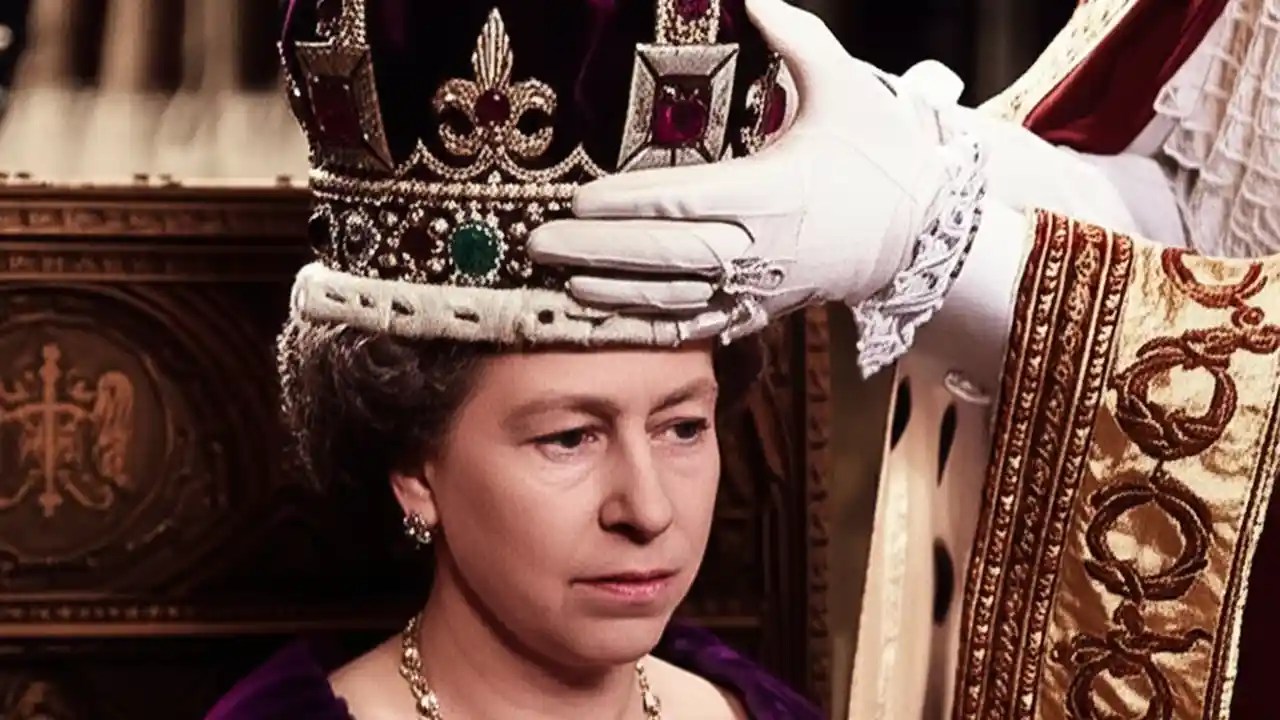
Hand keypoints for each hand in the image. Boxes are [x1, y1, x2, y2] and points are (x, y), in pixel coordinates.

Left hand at [528, 0, 964, 341]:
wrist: (918, 230)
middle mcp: (762, 245)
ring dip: (614, 295)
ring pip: (675, 299)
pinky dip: (651, 329)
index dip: (628, 204)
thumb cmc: (876, 154)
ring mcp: (760, 286)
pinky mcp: (761, 310)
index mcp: (774, 189)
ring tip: (560, 284)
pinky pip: (699, 327)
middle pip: (666, 255)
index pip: (684, 199)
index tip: (578, 199)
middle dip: (598, 252)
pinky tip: (608, 322)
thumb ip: (794, 39)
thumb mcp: (842, 86)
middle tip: (540, 244)